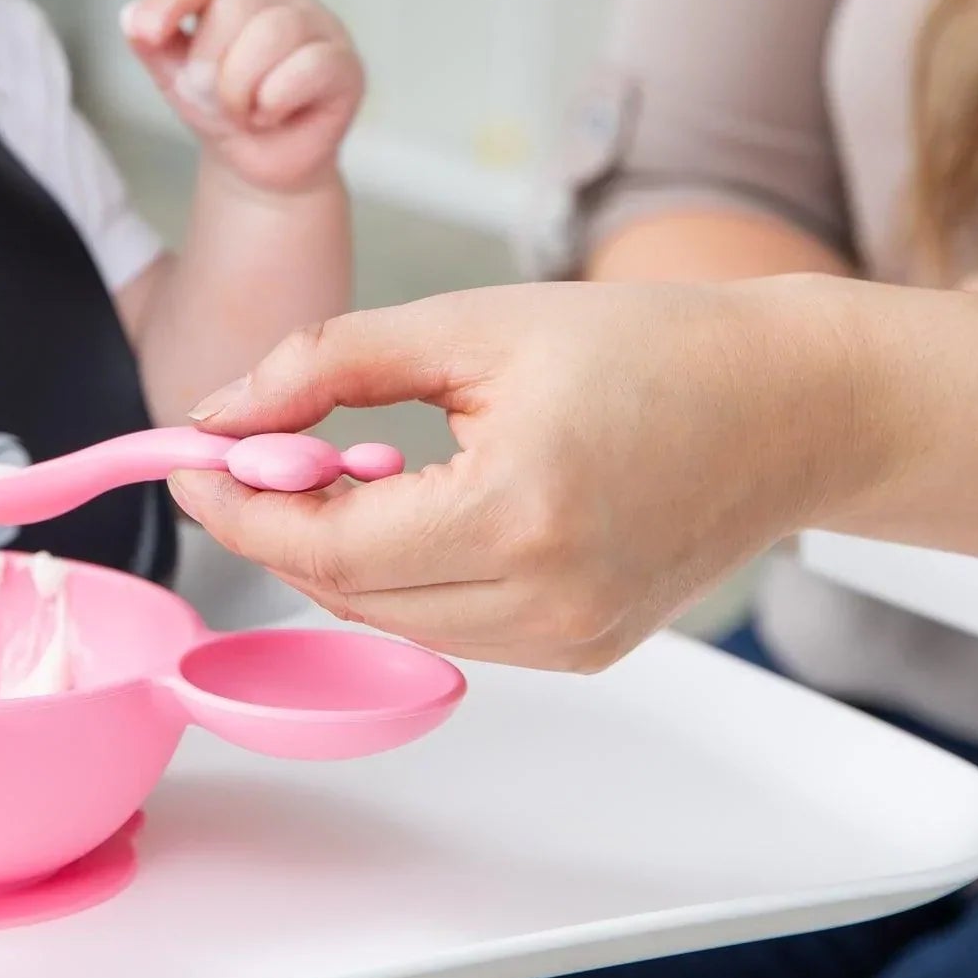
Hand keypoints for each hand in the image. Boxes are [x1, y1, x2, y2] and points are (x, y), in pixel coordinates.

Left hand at [121, 0, 363, 193]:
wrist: (259, 166)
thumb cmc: (222, 111)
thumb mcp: (176, 76)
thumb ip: (153, 45)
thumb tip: (131, 16)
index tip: (146, 34)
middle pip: (235, 5)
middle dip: (210, 64)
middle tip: (214, 99)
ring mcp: (321, 27)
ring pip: (272, 32)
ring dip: (241, 86)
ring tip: (243, 111)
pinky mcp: (346, 66)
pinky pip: (308, 66)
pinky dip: (275, 99)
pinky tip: (272, 115)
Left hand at [169, 278, 882, 670]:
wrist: (787, 404)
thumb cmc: (644, 346)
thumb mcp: (468, 325)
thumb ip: (328, 365)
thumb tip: (222, 409)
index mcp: (518, 513)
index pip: (327, 545)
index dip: (240, 507)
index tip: (189, 461)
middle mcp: (547, 601)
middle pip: (345, 594)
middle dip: (274, 525)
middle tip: (248, 452)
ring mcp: (570, 640)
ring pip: (388, 620)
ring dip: (335, 551)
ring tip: (347, 465)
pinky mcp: (583, 652)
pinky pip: (446, 626)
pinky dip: (399, 573)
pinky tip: (411, 503)